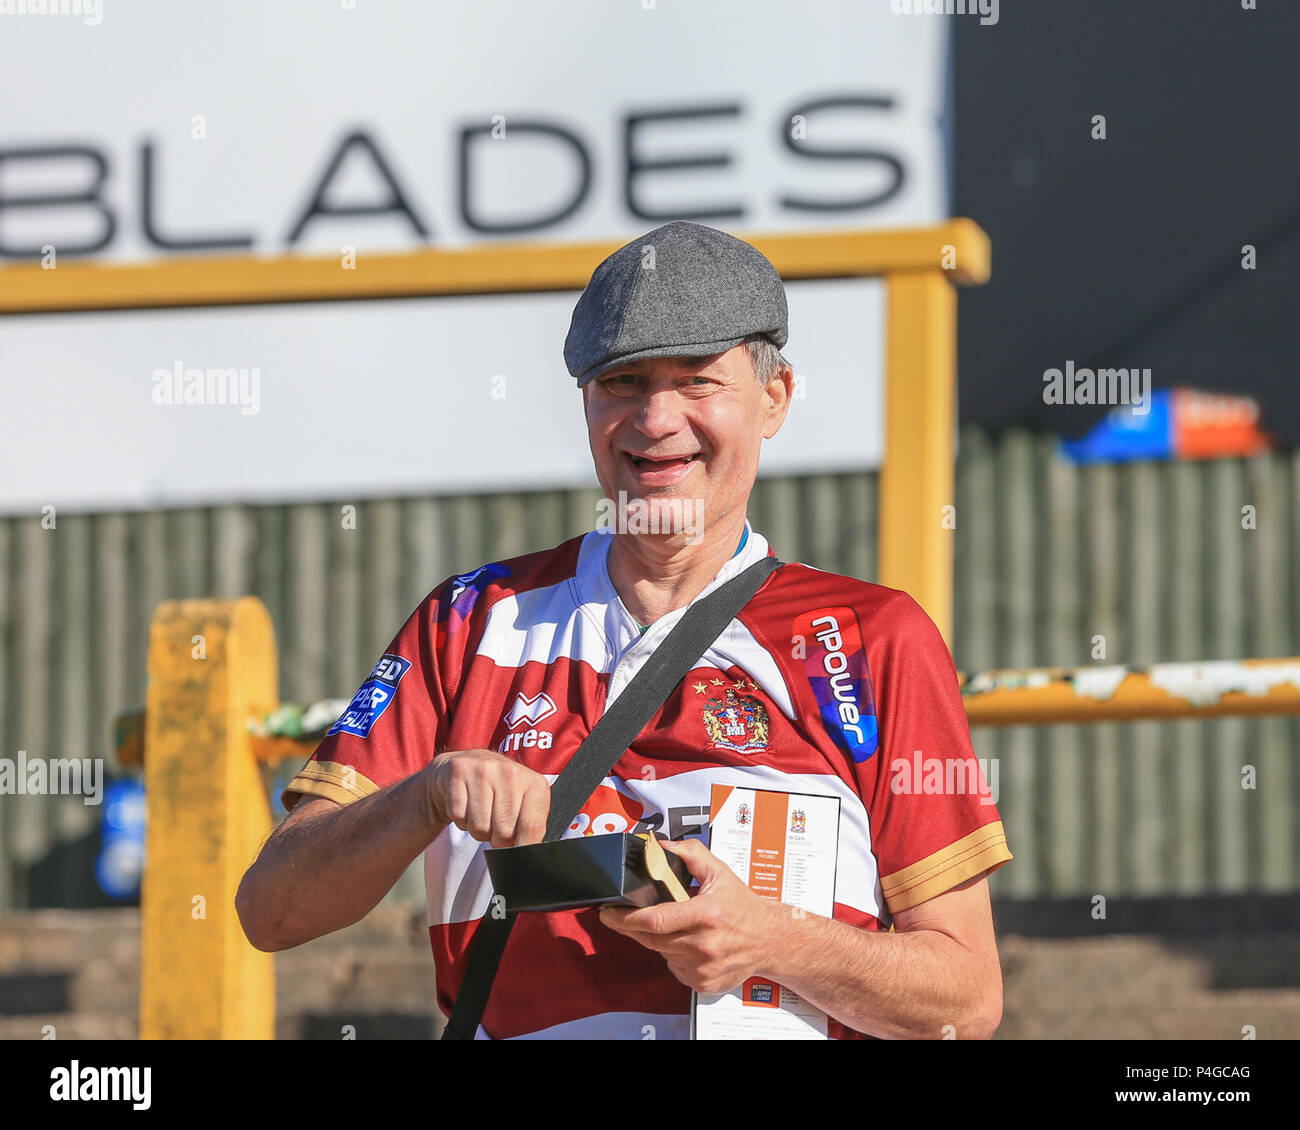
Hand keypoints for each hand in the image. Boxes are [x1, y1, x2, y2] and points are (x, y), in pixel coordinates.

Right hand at [424, 749, 549, 847]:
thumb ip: (530, 828)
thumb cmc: (500, 791)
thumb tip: (528, 855)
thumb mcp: (524, 804)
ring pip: (479, 827)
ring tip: (481, 813)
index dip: (522, 847)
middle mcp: (510, 772)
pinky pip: (458, 815)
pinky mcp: (459, 771)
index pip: (532, 826)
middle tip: (495, 824)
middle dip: (497, 838)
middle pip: (503, 831)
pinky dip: (460, 819)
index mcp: (534, 783)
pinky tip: (467, 804)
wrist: (467, 765)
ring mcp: (483, 769)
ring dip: (478, 829)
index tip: (517, 854)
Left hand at [598, 838, 781, 994]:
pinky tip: (687, 944)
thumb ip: (690, 854)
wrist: (770, 940)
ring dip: (657, 941)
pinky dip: (673, 956)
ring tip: (672, 927)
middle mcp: (704, 944)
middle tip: (620, 917)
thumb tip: (661, 847)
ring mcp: (703, 968)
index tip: (608, 912)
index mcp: (705, 914)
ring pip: (661, 954)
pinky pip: (674, 969)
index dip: (626, 918)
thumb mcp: (719, 872)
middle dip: (631, 927)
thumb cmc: (742, 906)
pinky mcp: (703, 984)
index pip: (655, 919)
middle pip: (651, 939)